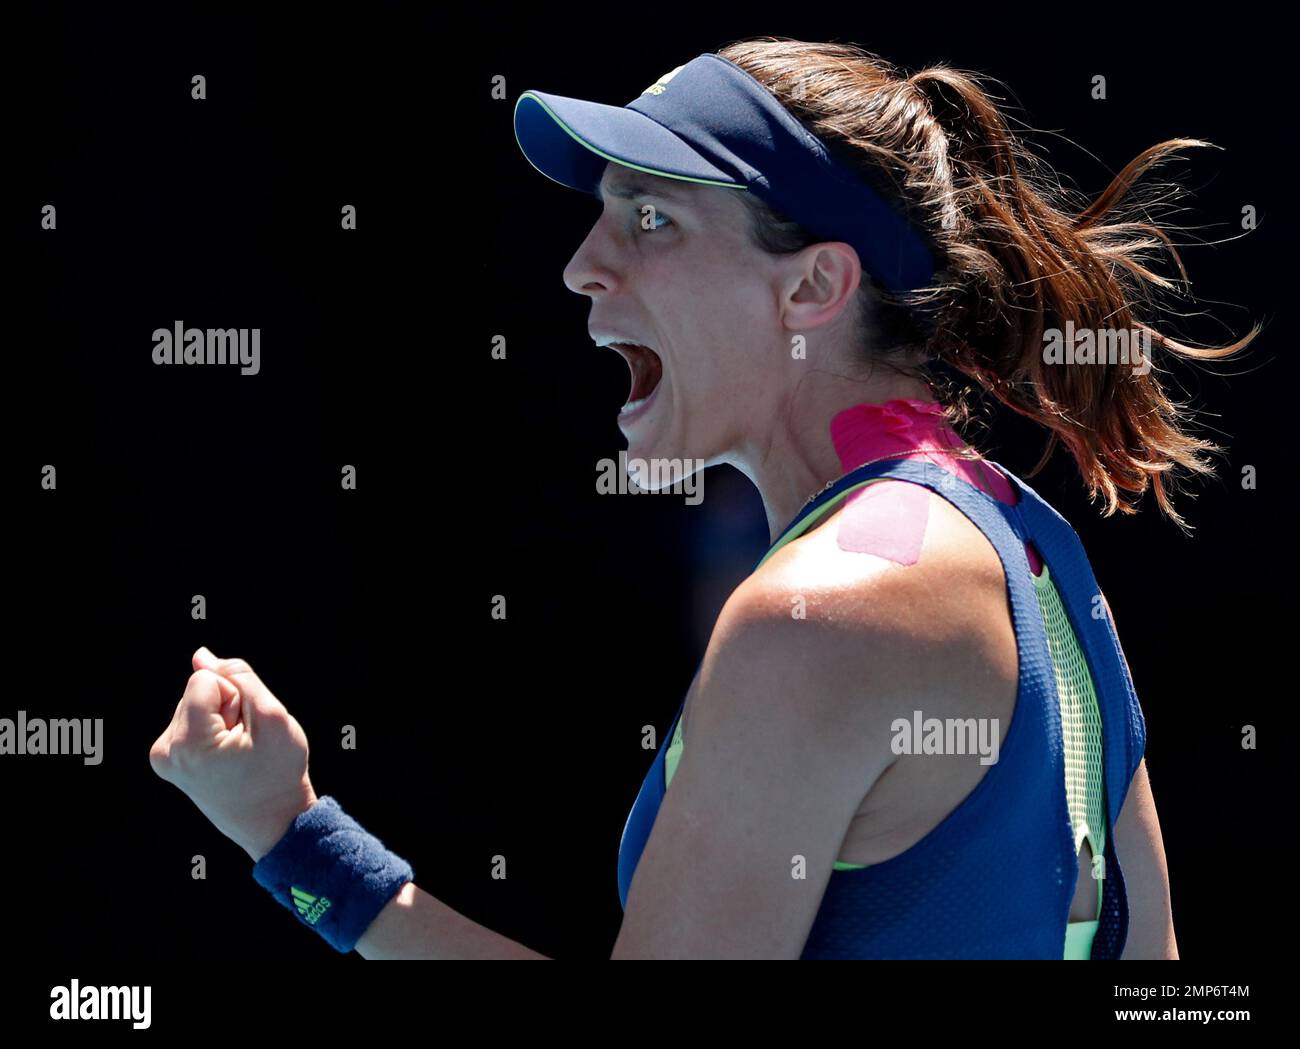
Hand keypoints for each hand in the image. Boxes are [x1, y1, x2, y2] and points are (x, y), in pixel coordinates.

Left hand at [149, 647, 318, 861]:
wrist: (274, 822)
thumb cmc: (278, 772)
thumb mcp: (272, 716)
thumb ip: (239, 677)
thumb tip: (201, 655)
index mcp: (186, 743)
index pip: (204, 679)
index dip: (235, 696)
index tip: (246, 730)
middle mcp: (164, 750)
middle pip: (197, 690)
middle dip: (227, 707)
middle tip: (246, 745)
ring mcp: (162, 758)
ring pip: (196, 703)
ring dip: (223, 719)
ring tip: (239, 753)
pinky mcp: (168, 760)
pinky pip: (193, 719)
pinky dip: (214, 730)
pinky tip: (228, 756)